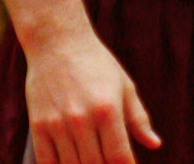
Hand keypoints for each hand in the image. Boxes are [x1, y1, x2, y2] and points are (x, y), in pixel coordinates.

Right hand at [23, 27, 161, 163]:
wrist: (57, 41)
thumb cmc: (96, 63)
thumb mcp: (124, 86)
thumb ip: (138, 118)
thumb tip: (155, 144)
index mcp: (108, 110)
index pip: (119, 157)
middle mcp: (82, 120)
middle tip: (109, 163)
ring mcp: (58, 124)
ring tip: (92, 162)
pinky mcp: (38, 125)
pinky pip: (47, 162)